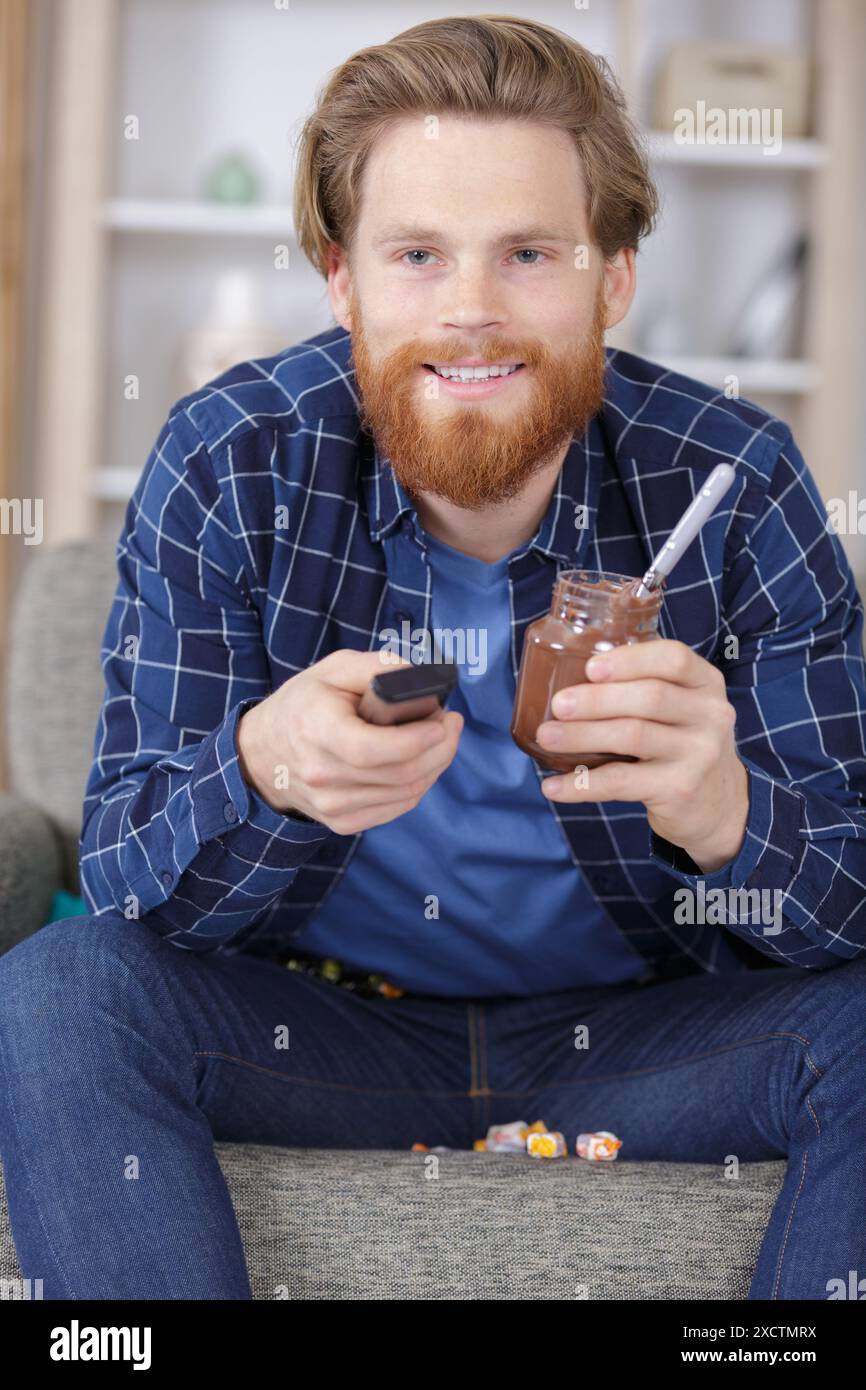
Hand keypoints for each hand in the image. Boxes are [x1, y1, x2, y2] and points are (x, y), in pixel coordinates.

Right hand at [237, 649, 462, 834]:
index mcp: (315, 731)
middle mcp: (321, 776)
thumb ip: (377, 667)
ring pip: (406, 793)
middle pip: (399, 774)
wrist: (264, 753)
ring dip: (436, 766)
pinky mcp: (342, 822)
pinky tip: (422, 762)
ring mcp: (331, 805)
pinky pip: (398, 807)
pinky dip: (419, 784)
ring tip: (439, 739)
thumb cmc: (304, 705)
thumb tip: (422, 677)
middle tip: (451, 723)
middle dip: (440, 748)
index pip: (371, 749)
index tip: (442, 720)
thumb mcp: (333, 670)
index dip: (416, 739)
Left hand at [535, 639, 748, 872]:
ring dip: (582, 736)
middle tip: (557, 705)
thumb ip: (644, 686)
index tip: (591, 667)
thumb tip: (566, 674)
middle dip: (596, 699)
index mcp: (706, 684)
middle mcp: (711, 715)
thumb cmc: (681, 744)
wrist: (719, 805)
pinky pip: (622, 782)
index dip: (630, 660)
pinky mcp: (680, 789)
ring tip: (546, 737)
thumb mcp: (680, 708)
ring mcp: (699, 754)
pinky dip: (582, 784)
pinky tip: (553, 786)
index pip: (674, 658)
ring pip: (632, 736)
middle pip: (649, 697)